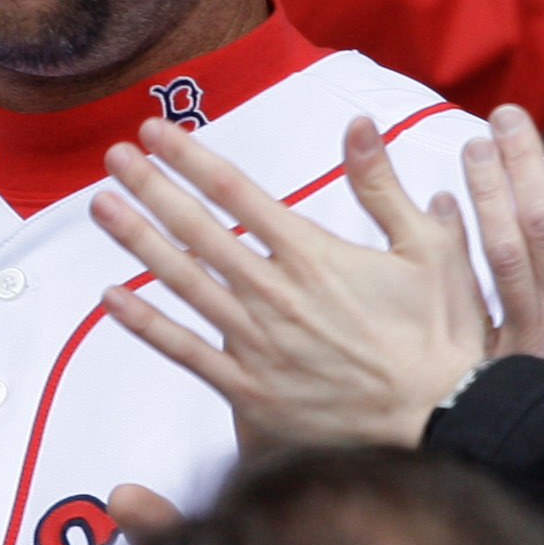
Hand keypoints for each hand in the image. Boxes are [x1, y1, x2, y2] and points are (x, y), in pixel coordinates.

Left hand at [87, 112, 490, 453]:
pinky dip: (147, 324)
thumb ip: (383, 186)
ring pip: (184, 282)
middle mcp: (276, 293)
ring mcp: (258, 343)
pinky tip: (111, 299)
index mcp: (315, 255)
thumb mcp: (430, 248)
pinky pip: (187, 351)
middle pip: (198, 230)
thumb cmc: (440, 337)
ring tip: (101, 207)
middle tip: (114, 156)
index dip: (190, 158)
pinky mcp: (251, 390)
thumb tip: (358, 124)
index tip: (157, 132)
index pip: (237, 193)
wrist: (442, 421)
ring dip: (138, 242)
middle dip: (152, 188)